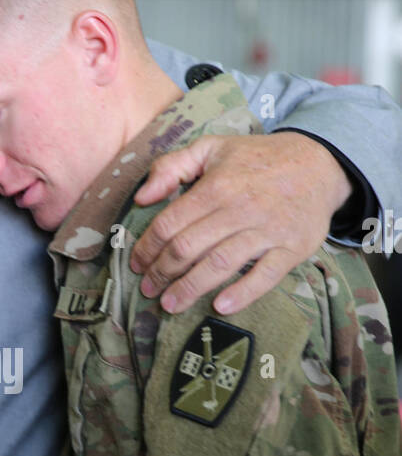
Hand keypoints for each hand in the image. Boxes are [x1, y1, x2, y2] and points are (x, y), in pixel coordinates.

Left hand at [129, 133, 351, 314]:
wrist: (319, 163)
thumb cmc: (256, 159)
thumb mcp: (212, 148)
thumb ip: (171, 166)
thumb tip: (141, 198)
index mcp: (216, 186)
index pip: (170, 223)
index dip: (148, 248)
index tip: (137, 265)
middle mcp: (240, 208)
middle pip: (188, 248)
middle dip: (162, 273)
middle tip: (149, 289)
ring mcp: (268, 230)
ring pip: (220, 264)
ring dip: (190, 289)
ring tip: (170, 304)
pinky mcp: (292, 248)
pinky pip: (265, 276)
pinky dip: (242, 293)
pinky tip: (220, 307)